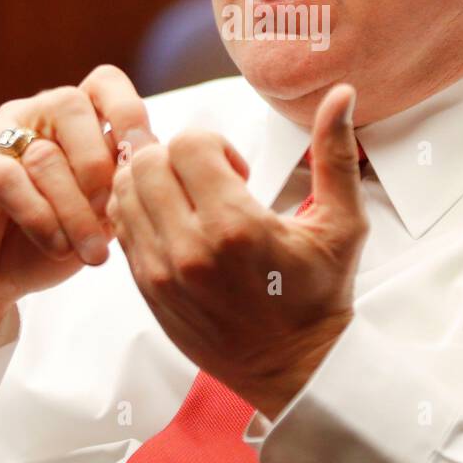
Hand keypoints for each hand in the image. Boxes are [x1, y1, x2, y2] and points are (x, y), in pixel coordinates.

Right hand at [0, 65, 157, 355]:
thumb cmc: (48, 243)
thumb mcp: (99, 217)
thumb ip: (122, 186)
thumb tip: (155, 167)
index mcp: (69, 118)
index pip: (104, 82)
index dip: (130, 112)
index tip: (149, 158)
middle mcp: (29, 116)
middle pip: (72, 105)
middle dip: (100, 165)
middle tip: (111, 216)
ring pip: (44, 153)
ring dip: (74, 211)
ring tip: (92, 254)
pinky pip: (6, 178)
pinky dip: (38, 215)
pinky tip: (56, 245)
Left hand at [107, 84, 366, 417]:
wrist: (294, 369)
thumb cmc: (320, 294)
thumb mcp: (341, 224)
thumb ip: (335, 154)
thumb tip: (342, 93)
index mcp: (237, 227)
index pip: (188, 143)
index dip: (214, 144)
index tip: (237, 172)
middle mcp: (191, 249)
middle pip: (146, 161)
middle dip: (177, 157)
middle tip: (208, 180)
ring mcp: (161, 272)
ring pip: (124, 190)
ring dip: (152, 180)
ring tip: (188, 199)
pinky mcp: (146, 290)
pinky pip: (120, 226)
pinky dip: (139, 211)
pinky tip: (173, 222)